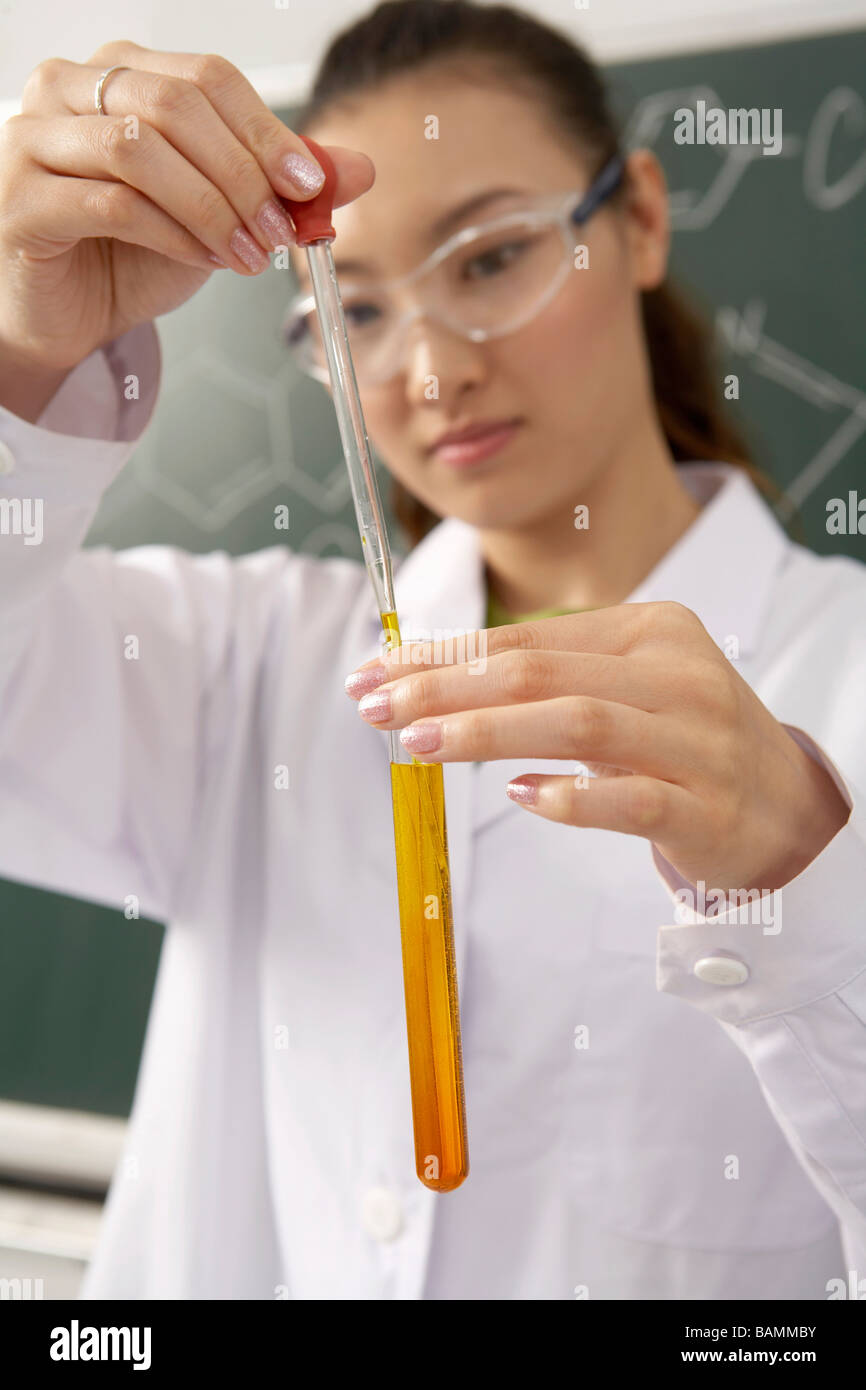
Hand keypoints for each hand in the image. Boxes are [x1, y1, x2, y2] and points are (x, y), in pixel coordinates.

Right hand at [0, 40, 373, 385]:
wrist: (68, 318)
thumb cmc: (130, 256)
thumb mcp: (219, 215)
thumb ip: (278, 186)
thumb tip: (357, 169)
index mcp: (118, 73)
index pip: (206, 77)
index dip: (268, 132)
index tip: (314, 185)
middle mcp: (66, 90)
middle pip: (176, 105)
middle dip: (245, 174)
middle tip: (283, 231)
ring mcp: (33, 139)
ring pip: (141, 151)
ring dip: (212, 208)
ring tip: (249, 255)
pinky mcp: (21, 200)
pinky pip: (113, 205)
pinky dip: (174, 235)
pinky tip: (205, 261)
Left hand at [345, 602, 849, 892]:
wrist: (785, 807)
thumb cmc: (683, 741)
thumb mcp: (624, 687)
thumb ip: (546, 677)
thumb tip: (429, 681)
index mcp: (650, 630)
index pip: (529, 636)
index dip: (443, 655)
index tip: (374, 673)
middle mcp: (676, 674)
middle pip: (542, 671)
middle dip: (447, 687)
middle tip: (376, 706)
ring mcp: (696, 741)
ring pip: (579, 723)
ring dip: (489, 732)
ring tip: (419, 743)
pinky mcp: (707, 808)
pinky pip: (631, 800)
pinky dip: (572, 796)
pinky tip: (520, 797)